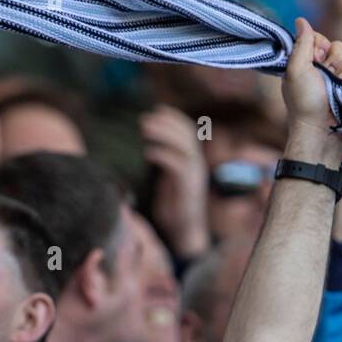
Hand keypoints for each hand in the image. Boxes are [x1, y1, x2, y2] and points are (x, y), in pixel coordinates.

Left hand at [141, 104, 209, 256]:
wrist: (185, 232)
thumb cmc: (174, 207)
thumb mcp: (170, 180)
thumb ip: (165, 164)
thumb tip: (149, 148)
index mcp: (193, 161)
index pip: (188, 131)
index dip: (174, 118)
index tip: (157, 110)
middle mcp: (196, 165)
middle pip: (186, 134)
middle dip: (166, 122)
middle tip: (145, 119)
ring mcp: (194, 176)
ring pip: (183, 146)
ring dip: (163, 134)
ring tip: (144, 128)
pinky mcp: (187, 187)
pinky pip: (176, 165)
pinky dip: (161, 155)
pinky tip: (147, 153)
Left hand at [282, 17, 341, 156]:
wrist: (321, 133)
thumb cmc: (304, 102)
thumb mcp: (297, 71)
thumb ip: (301, 44)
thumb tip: (300, 19)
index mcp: (309, 62)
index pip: (323, 40)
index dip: (322, 48)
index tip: (317, 59)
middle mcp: (326, 70)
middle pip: (341, 49)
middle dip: (336, 63)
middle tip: (328, 78)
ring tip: (337, 92)